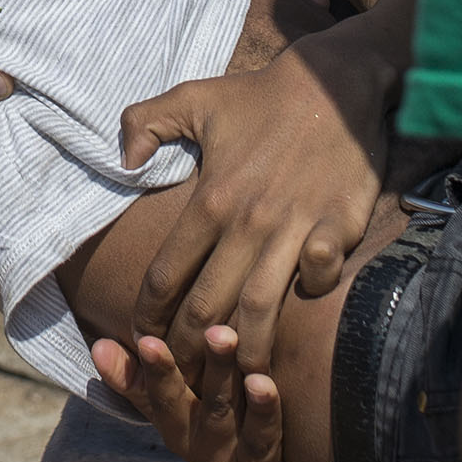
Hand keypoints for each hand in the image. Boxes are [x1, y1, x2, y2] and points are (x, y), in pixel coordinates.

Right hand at [92, 329, 333, 461]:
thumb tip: (99, 345)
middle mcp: (213, 452)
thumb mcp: (166, 404)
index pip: (166, 397)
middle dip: (219, 373)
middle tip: (222, 334)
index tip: (151, 341)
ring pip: (257, 442)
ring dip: (262, 415)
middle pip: (216, 409)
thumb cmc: (205, 421)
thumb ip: (135, 377)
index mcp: (182, 429)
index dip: (158, 372)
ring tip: (264, 384)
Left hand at [111, 0, 409, 380]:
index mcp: (209, 199)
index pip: (167, 273)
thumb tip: (122, 158)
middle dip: (188, 348)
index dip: (149, 314)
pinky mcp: (339, 227)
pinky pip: (320, 277)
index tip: (142, 339)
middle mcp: (247, 222)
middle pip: (208, 305)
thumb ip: (145, 122)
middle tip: (181, 378)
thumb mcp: (194, 97)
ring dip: (244, 348)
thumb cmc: (262, 96)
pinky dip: (309, 294)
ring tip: (235, 378)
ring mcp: (295, 227)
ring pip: (260, 308)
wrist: (337, 82)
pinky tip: (300, 307)